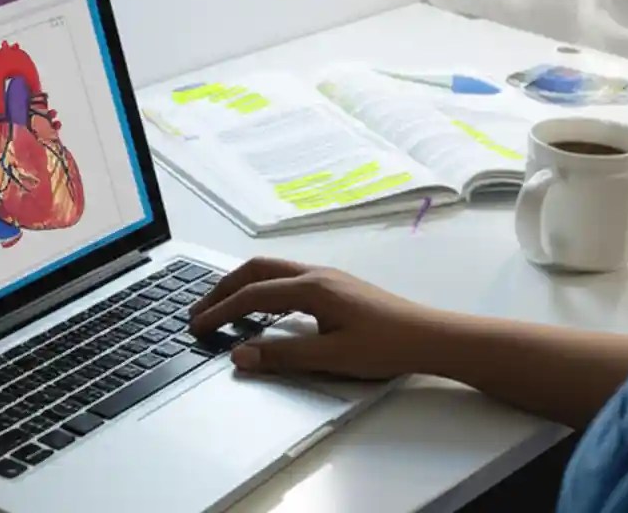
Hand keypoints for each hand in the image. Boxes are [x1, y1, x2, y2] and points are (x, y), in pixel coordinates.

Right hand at [189, 257, 430, 379]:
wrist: (430, 337)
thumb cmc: (387, 346)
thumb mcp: (331, 357)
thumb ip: (283, 356)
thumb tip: (240, 354)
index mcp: (311, 288)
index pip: (252, 295)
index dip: (221, 311)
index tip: (197, 326)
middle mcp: (316, 275)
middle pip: (256, 270)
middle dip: (223, 289)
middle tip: (200, 311)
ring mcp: (327, 277)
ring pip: (272, 271)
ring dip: (242, 285)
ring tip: (222, 306)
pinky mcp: (336, 287)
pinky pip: (287, 278)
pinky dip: (262, 288)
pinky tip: (262, 309)